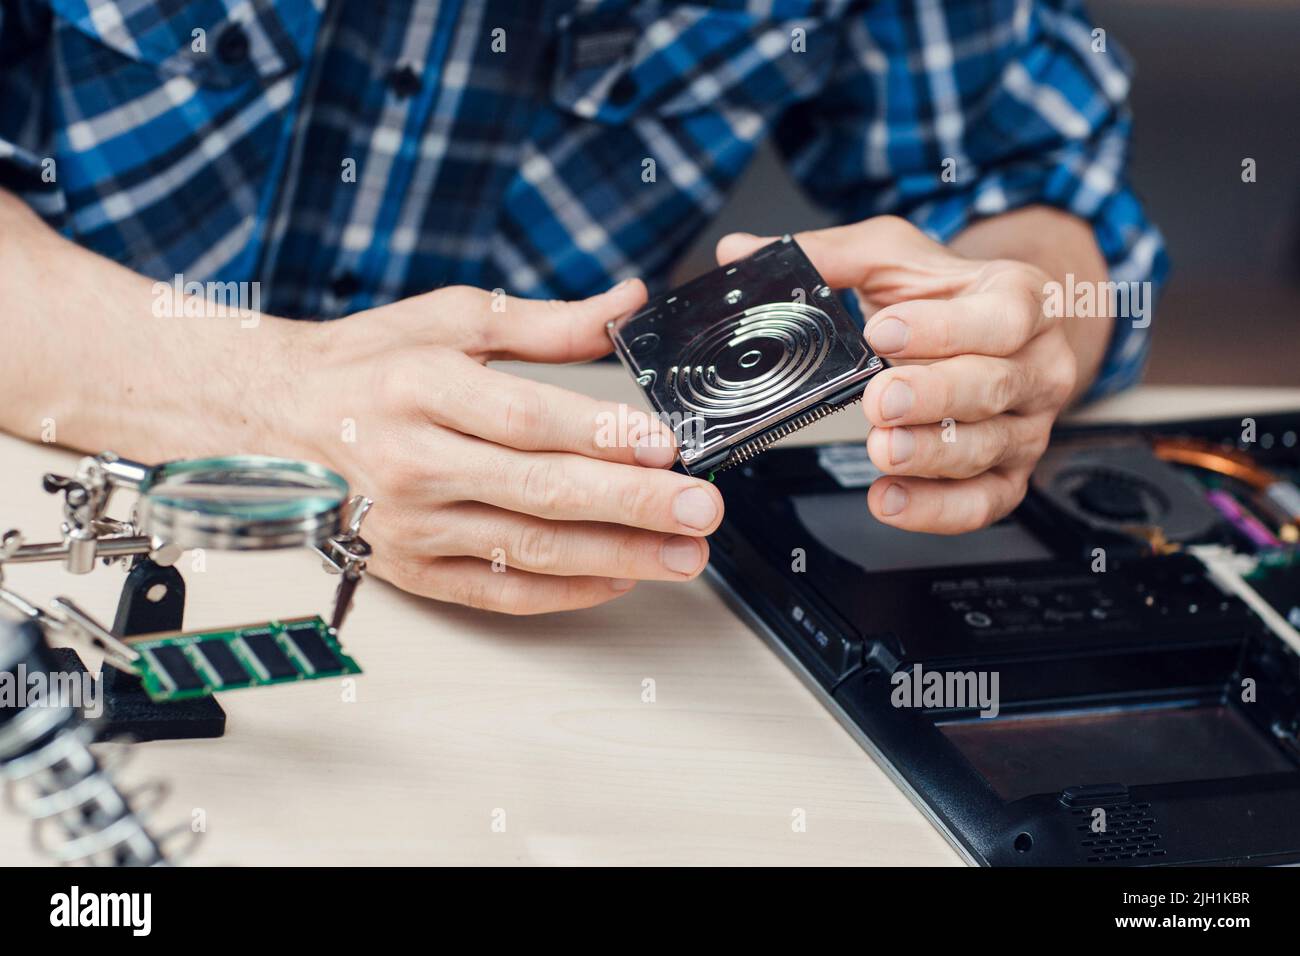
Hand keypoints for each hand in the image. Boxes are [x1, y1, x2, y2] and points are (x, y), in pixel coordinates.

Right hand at [269, 282, 723, 613]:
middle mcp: (412, 463)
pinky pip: (497, 591)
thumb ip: (544, 323)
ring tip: (682, 552)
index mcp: (420, 388)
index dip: (600, 435)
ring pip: (527, 549)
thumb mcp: (450, 319)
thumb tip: (626, 304)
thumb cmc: (368, 365)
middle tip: (699, 508)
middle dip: (630, 504)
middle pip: (538, 491)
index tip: (666, 444)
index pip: (524, 420)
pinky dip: (564, 591)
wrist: (277, 421)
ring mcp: (409, 526)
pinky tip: (619, 579)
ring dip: (615, 556)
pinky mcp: (410, 570)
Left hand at [718, 217, 1077, 533]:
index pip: (1000, 316)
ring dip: (931, 455)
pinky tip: (889, 500)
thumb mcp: (891, 257)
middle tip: (880, 400)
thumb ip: (824, 256)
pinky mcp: (1009, 473)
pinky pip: (984, 502)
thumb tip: (739, 253)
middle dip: (933, 396)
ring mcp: (1026, 424)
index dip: (944, 329)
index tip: (883, 332)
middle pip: (995, 386)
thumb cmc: (946, 294)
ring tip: (882, 451)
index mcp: (1018, 299)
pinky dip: (936, 510)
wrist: (1000, 333)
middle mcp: (1036, 364)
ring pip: (989, 447)